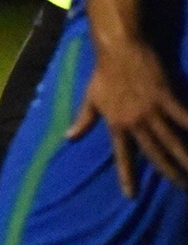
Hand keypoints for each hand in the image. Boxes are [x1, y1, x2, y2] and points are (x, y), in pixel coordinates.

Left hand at [66, 40, 187, 193]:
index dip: (127, 176)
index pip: (123, 155)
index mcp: (116, 124)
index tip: (130, 196)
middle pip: (155, 153)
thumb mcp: (90, 98)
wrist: (119, 49)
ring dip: (186, 159)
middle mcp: (135, 122)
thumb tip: (69, 138)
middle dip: (170, 173)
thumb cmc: (104, 73)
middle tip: (183, 189)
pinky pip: (185, 117)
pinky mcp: (168, 97)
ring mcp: (152, 110)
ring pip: (173, 141)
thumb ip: (84, 120)